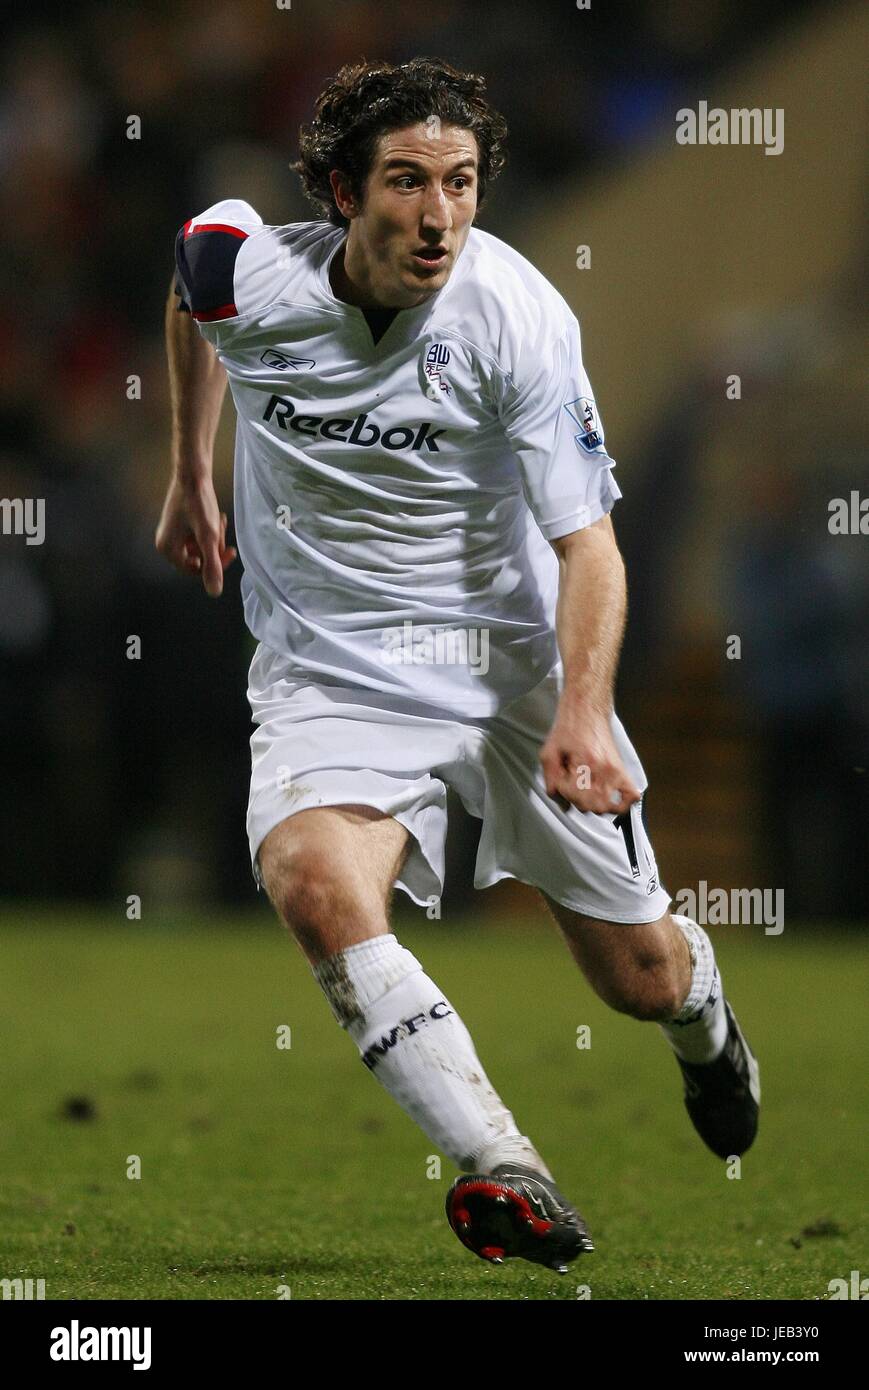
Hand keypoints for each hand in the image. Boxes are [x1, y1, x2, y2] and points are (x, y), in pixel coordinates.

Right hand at [155, 474, 236, 596]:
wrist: (192, 473)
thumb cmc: (198, 503)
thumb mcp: (209, 537)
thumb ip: (212, 565)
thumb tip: (215, 592)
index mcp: (168, 550)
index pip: (196, 570)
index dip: (214, 563)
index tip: (228, 551)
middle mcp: (165, 543)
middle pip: (198, 558)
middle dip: (214, 545)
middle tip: (220, 528)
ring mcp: (171, 533)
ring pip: (200, 545)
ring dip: (213, 536)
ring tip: (218, 519)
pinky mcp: (178, 523)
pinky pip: (197, 534)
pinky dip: (208, 528)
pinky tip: (215, 515)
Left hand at [539, 699, 640, 813]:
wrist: (587, 710)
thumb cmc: (568, 728)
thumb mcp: (549, 752)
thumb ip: (550, 778)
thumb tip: (558, 798)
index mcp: (584, 763)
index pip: (575, 797)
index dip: (565, 793)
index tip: (562, 782)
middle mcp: (603, 768)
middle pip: (593, 806)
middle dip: (579, 801)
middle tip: (573, 786)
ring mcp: (615, 770)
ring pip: (608, 806)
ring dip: (596, 805)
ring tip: (588, 792)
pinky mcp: (622, 769)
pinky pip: (631, 796)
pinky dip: (623, 803)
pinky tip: (612, 800)